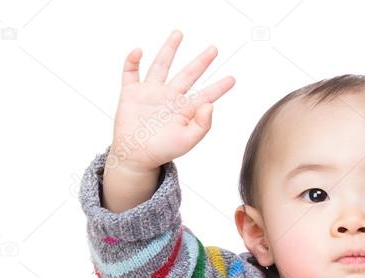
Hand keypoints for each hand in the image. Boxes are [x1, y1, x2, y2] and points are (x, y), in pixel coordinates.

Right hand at [109, 30, 235, 171]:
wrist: (135, 157)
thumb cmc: (162, 151)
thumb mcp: (187, 142)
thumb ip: (202, 125)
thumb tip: (211, 105)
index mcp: (184, 109)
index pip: (206, 94)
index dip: (219, 87)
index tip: (233, 79)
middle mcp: (170, 97)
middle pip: (188, 74)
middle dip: (201, 62)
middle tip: (214, 49)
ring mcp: (151, 93)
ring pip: (161, 65)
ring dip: (169, 49)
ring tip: (178, 34)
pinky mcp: (132, 93)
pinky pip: (131, 73)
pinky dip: (132, 61)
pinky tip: (138, 52)